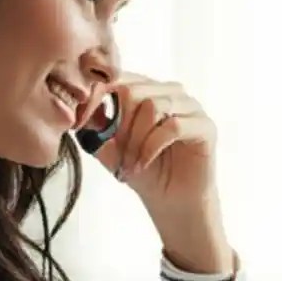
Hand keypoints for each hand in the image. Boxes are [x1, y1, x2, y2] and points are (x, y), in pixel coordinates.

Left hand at [90, 72, 232, 273]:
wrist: (173, 204)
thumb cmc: (145, 172)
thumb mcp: (110, 148)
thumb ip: (95, 125)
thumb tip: (76, 106)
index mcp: (147, 89)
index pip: (117, 76)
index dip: (95, 96)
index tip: (78, 122)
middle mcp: (170, 91)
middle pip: (132, 90)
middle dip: (118, 126)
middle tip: (117, 155)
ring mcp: (190, 106)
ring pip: (152, 106)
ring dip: (135, 140)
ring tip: (130, 164)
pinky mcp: (205, 126)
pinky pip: (172, 126)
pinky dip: (151, 147)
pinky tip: (143, 164)